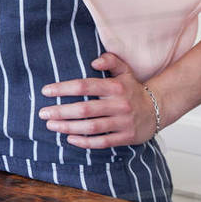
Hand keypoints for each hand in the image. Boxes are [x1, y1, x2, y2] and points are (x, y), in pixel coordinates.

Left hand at [37, 52, 158, 148]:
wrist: (157, 108)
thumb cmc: (132, 88)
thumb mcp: (124, 70)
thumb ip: (110, 60)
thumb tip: (93, 62)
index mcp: (115, 86)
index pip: (84, 85)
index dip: (63, 88)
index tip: (46, 91)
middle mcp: (119, 104)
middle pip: (84, 109)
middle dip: (61, 111)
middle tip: (43, 112)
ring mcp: (123, 122)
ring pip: (91, 127)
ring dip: (68, 127)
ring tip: (51, 125)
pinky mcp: (126, 137)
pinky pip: (102, 142)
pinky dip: (85, 142)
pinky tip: (69, 139)